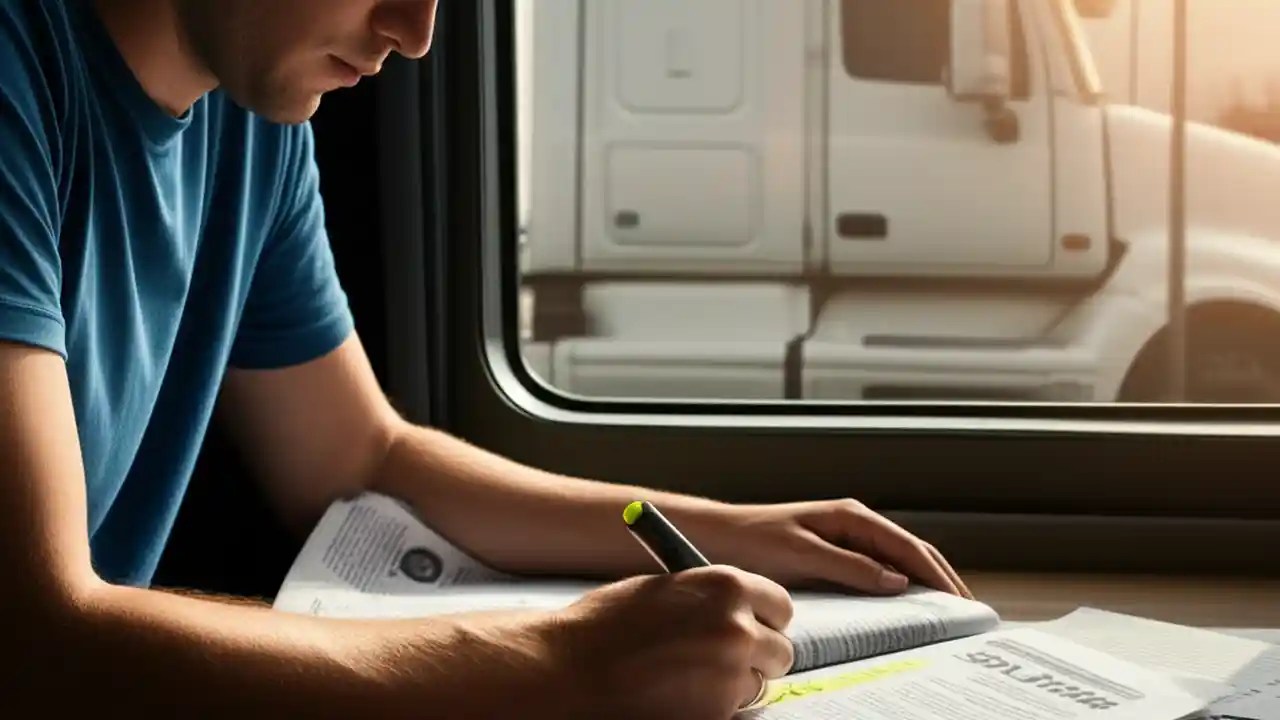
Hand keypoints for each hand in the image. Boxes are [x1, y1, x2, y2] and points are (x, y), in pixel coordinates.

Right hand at [548, 566, 793, 719]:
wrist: (568, 670)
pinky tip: (679, 698)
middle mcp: (738, 630)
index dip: (766, 617)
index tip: (756, 625)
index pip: (780, 604)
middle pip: (781, 650)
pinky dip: (714, 709)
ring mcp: (729, 678)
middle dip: (759, 655)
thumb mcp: (662, 590)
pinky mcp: (716, 716)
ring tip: (691, 679)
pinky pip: (733, 713)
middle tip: (728, 659)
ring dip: (736, 685)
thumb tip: (740, 610)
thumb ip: (707, 597)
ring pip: (759, 686)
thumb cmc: (604, 626)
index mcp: (726, 587)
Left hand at [688, 500, 971, 598]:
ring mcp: (844, 536)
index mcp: (851, 517)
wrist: (717, 535)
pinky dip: (898, 584)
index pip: (908, 547)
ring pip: (896, 560)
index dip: (938, 575)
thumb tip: (898, 581)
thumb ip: (851, 566)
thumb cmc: (753, 539)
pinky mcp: (832, 552)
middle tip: (966, 609)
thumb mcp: (803, 555)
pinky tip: (905, 603)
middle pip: (910, 551)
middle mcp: (853, 523)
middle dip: (940, 578)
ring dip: (923, 582)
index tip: (959, 600)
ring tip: (946, 609)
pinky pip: (875, 568)